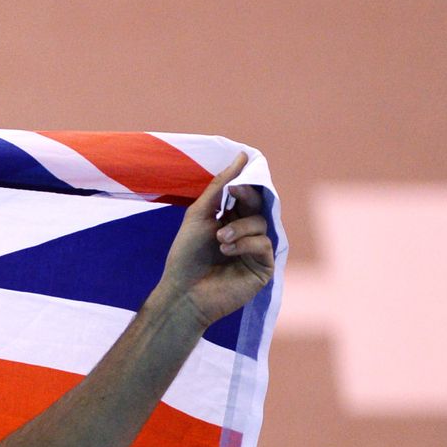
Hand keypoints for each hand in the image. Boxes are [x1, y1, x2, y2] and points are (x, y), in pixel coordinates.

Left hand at [152, 152, 276, 326]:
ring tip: (219, 240)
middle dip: (246, 198)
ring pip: (261, 223)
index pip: (247, 194)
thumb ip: (220, 186)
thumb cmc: (186, 255)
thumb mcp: (199, 214)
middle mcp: (246, 232)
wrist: (182, 292)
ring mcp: (256, 250)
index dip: (245, 184)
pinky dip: (245, 244)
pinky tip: (227, 251)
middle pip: (259, 204)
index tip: (235, 181)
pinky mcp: (263, 267)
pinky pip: (264, 244)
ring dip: (239, 228)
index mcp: (231, 219)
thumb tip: (243, 155)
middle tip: (233, 194)